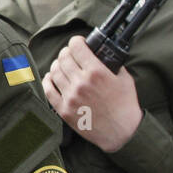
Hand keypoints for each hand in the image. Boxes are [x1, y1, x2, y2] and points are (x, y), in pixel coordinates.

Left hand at [42, 35, 142, 152]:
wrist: (122, 131)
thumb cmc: (125, 106)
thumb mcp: (124, 78)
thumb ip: (112, 64)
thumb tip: (101, 54)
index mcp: (97, 72)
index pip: (77, 47)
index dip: (76, 41)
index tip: (77, 42)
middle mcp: (81, 83)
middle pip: (63, 58)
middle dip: (66, 52)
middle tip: (70, 53)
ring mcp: (71, 96)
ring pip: (54, 72)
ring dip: (57, 64)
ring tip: (61, 64)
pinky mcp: (64, 109)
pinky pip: (48, 90)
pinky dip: (48, 80)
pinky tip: (51, 77)